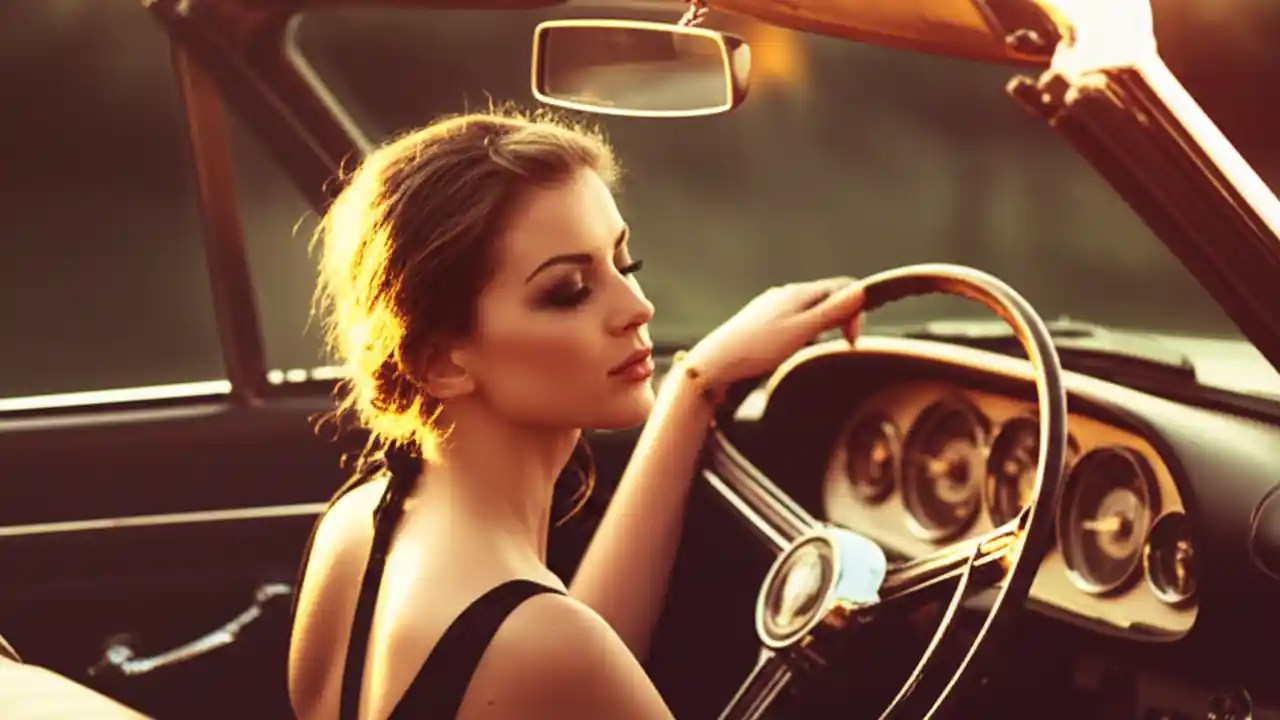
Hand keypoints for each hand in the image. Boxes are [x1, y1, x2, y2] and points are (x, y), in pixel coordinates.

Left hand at [683, 276, 865, 386]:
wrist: (714, 364)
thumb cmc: (757, 349)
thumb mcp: (801, 332)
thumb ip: (831, 313)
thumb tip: (862, 290)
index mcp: (798, 293)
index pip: (842, 287)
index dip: (856, 311)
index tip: (852, 341)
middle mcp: (785, 294)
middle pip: (827, 297)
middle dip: (842, 318)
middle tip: (844, 345)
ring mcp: (772, 307)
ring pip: (810, 309)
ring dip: (825, 325)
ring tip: (821, 346)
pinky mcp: (761, 321)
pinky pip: (794, 319)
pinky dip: (806, 330)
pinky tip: (797, 347)